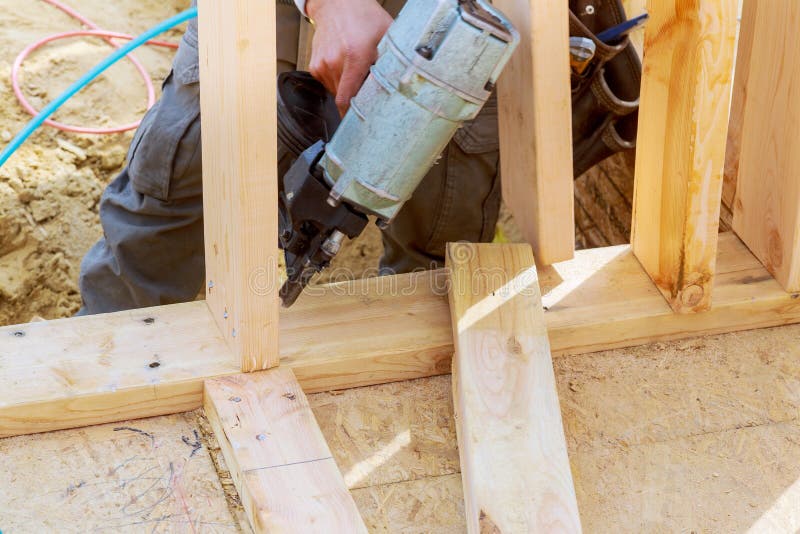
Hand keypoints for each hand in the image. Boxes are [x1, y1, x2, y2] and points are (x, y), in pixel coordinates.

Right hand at [306, 0, 392, 114]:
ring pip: (337, 92)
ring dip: (348, 88)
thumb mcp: (387, 35)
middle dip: (357, 98)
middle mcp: (335, 62)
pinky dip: (338, 81)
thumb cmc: (364, 18)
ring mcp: (322, 65)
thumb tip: (405, 85)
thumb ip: (394, 61)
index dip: (354, 115)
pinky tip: (345, 66)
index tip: (361, 124)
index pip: (348, 99)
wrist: (337, 4)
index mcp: (355, 56)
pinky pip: (329, 84)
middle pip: (345, 98)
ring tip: (356, 70)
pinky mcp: (315, 66)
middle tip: (368, 89)